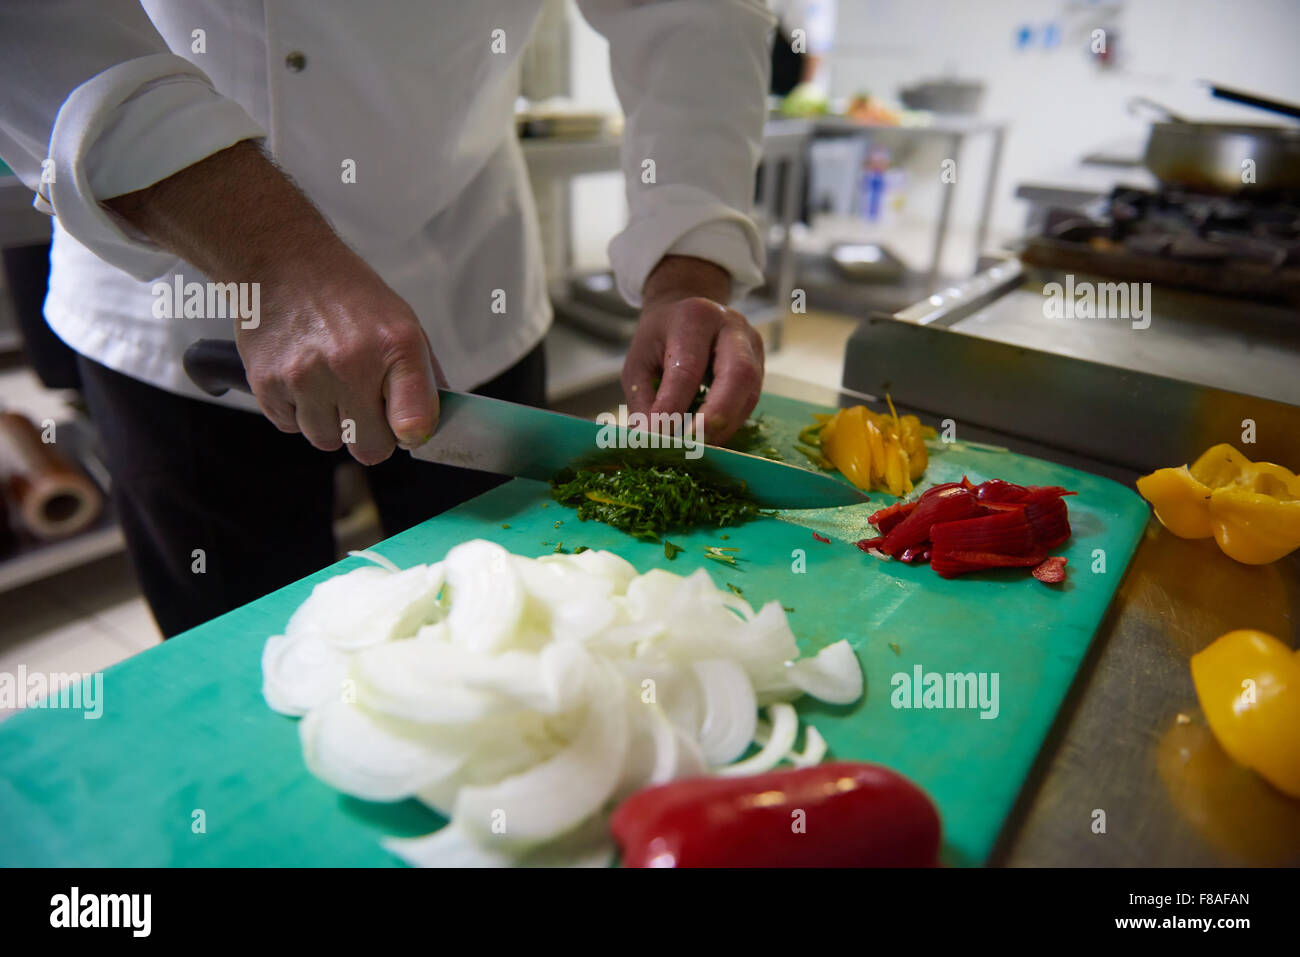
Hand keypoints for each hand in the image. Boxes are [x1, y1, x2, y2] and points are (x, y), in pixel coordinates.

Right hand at [238, 253, 443, 463]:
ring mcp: (305, 376)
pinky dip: (297, 411)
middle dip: (369, 434)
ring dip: (329, 422)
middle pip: (370, 450)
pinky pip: (289, 426)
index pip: (413, 424)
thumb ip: (423, 378)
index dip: (411, 434)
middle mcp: (350, 363)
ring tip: (327, 382)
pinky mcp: (266, 383)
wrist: (282, 261)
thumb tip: (431, 427)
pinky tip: (301, 377)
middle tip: (362, 402)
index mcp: (394, 346)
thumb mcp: (401, 323)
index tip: (405, 428)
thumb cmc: (346, 294)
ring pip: (326, 441)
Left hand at [621, 255, 763, 444]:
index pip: (687, 369)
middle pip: (738, 374)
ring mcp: (753, 347)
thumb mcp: (639, 361)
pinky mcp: (761, 366)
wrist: (689, 311)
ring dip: (724, 427)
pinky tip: (710, 438)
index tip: (658, 437)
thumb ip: (643, 399)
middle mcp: (732, 328)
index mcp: (694, 318)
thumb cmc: (660, 338)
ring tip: (698, 449)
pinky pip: (749, 402)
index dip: (673, 407)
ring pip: (749, 393)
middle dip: (717, 416)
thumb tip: (649, 439)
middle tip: (694, 445)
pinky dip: (729, 424)